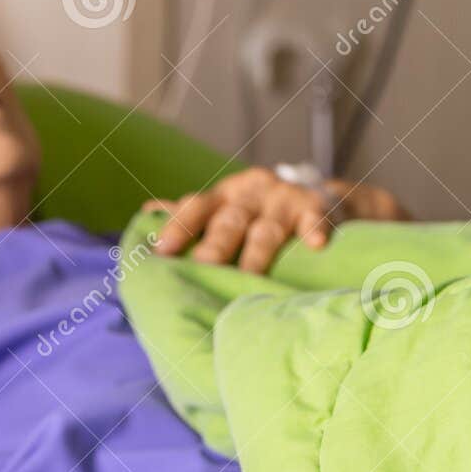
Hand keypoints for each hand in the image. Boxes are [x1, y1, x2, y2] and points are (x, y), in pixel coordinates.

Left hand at [150, 167, 407, 273]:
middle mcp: (251, 193)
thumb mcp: (228, 209)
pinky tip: (317, 245)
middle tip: (203, 270)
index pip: (196, 207)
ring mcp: (285, 200)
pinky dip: (316, 231)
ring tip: (251, 278)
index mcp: (225, 196)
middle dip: (215, 247)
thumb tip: (148, 213)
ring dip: (258, 254)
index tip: (161, 252)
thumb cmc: (263, 213)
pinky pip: (317, 220)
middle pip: (229, 221)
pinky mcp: (318, 207)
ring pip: (267, 230)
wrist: (323, 201)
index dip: (178, 227)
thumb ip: (195, 216)